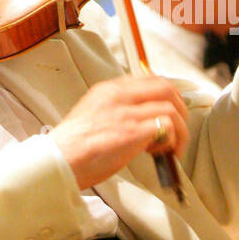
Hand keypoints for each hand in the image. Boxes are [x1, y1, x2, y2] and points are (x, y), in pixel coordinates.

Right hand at [49, 75, 187, 191]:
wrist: (58, 160)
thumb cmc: (72, 147)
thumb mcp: (91, 115)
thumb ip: (114, 110)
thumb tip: (140, 121)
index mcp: (107, 90)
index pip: (149, 79)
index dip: (166, 96)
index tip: (169, 112)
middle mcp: (118, 95)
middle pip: (165, 87)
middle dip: (180, 109)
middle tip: (178, 129)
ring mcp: (126, 112)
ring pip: (171, 107)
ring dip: (179, 130)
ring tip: (170, 148)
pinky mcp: (132, 131)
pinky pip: (167, 126)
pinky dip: (172, 141)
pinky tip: (160, 154)